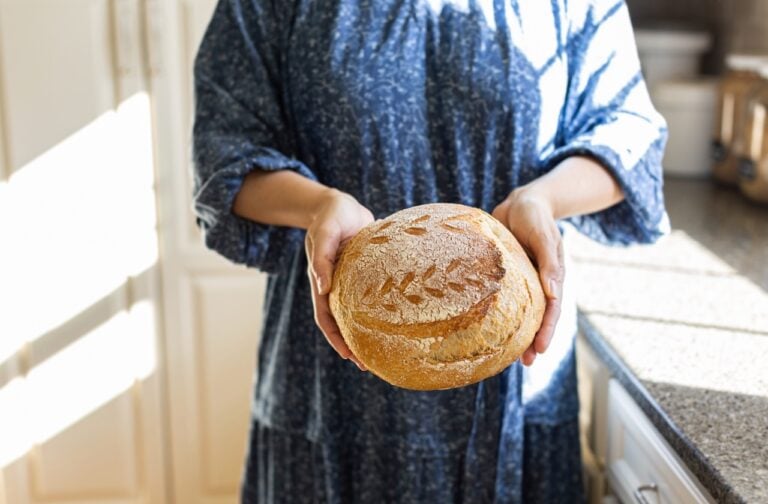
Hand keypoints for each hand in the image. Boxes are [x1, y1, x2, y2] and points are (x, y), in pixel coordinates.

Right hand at [305, 189, 373, 369]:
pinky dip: (377, 311)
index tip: (350, 356)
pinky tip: (394, 320)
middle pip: (341, 322)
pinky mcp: (364, 274)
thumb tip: (322, 288)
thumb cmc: (331, 216)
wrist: (339, 204)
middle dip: (352, 345)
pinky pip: (369, 298)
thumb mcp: (325, 233)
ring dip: (365, 332)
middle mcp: (335, 286)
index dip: (336, 339)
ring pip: (355, 313)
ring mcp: (349, 281)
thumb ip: (322, 259)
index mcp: (322, 281)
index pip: (326, 318)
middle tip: (368, 365)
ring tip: (383, 350)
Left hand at [492, 187, 563, 366]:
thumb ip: (549, 263)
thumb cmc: (535, 216)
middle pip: (537, 317)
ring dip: (515, 331)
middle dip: (532, 340)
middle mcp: (538, 283)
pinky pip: (501, 298)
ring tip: (505, 354)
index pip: (551, 310)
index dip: (546, 331)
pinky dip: (496, 312)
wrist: (521, 201)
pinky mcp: (505, 275)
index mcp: (551, 277)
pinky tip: (483, 325)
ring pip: (520, 311)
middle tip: (524, 363)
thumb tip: (554, 292)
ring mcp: (522, 280)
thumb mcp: (544, 237)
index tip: (540, 351)